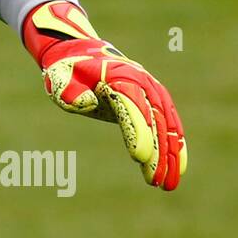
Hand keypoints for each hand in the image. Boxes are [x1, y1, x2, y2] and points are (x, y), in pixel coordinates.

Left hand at [22, 1, 186, 190]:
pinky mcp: (156, 98)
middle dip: (157, 153)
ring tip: (169, 184)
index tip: (140, 157)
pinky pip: (170, 123)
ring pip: (167, 125)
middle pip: (154, 120)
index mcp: (118, 75)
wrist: (82, 53)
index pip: (132, 106)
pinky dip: (176, 145)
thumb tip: (85, 102)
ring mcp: (152, 89)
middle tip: (156, 181)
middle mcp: (141, 81)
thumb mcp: (59, 78)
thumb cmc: (68, 71)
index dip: (138, 131)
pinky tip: (178, 168)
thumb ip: (69, 90)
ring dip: (171, 155)